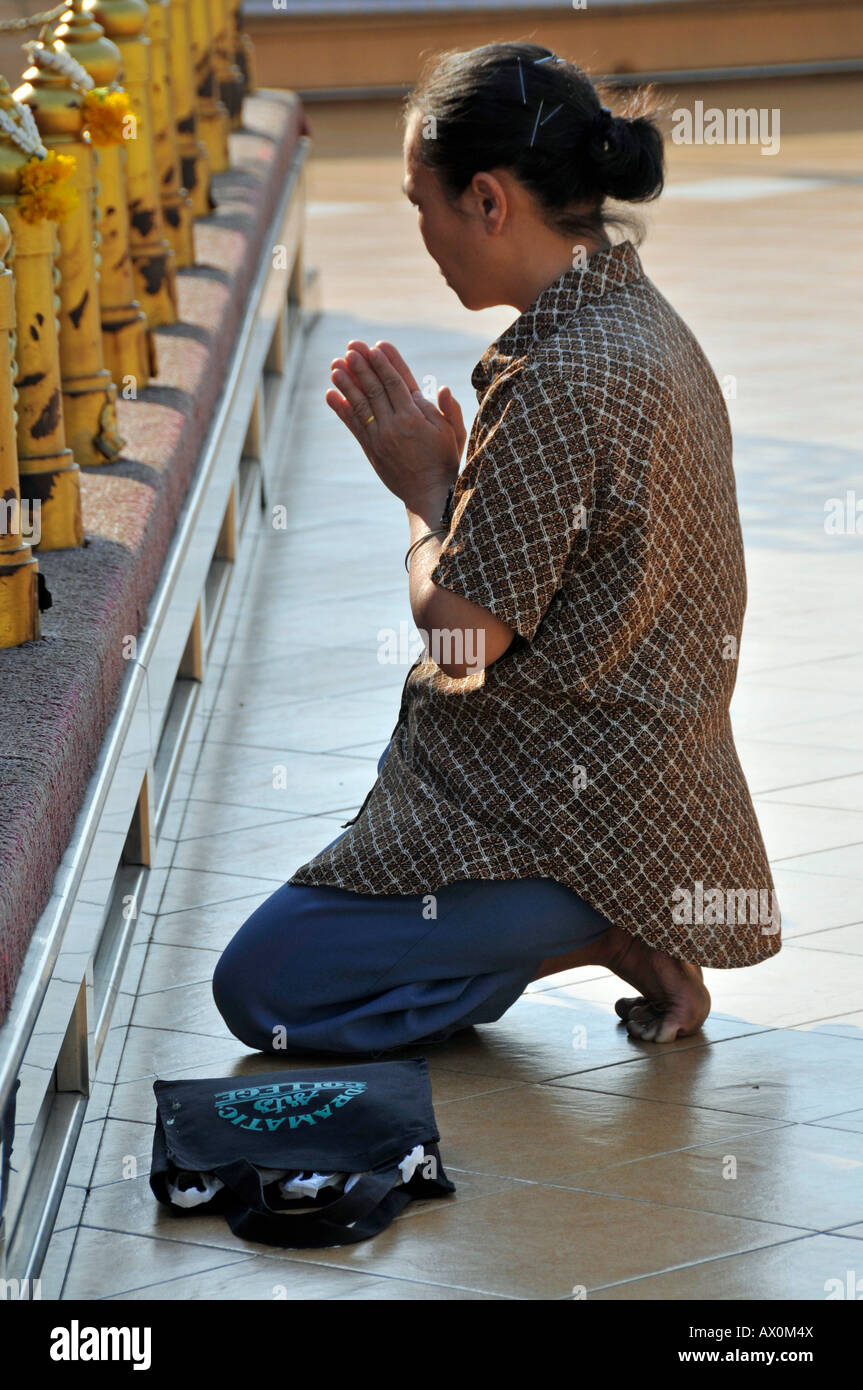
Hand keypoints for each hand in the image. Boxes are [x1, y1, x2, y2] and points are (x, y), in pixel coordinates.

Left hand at [326, 340, 465, 512]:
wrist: (429, 494)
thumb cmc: (445, 460)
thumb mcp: (454, 433)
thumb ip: (450, 410)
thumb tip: (442, 388)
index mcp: (416, 417)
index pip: (398, 382)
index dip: (386, 363)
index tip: (376, 346)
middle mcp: (395, 425)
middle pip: (375, 388)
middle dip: (362, 365)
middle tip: (351, 347)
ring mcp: (380, 437)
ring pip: (360, 404)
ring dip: (346, 383)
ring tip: (335, 365)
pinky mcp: (371, 449)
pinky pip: (353, 425)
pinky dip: (341, 409)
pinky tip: (331, 394)